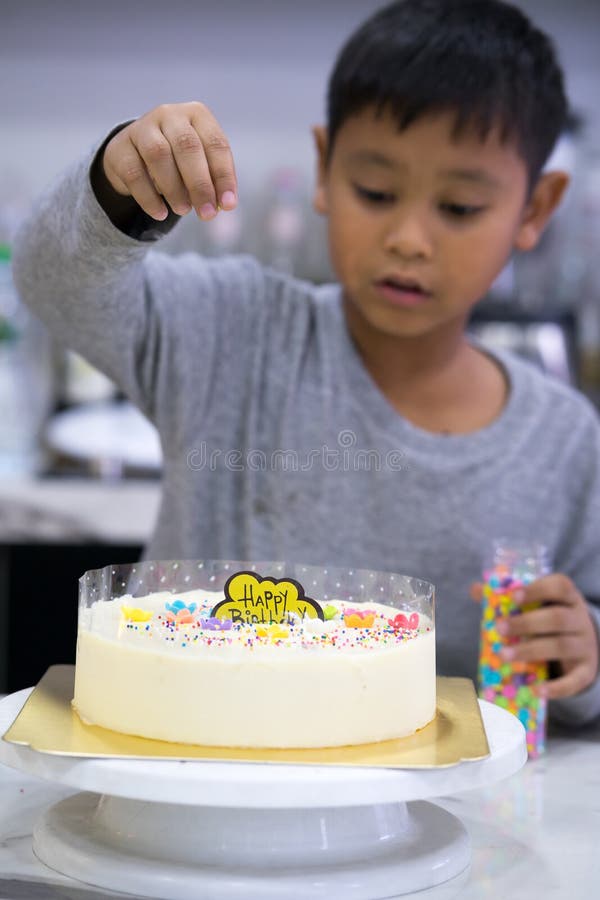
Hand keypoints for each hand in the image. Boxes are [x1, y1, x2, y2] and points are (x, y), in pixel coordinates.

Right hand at [102, 101, 237, 221]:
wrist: (136, 153)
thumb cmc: (178, 159)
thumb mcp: (201, 163)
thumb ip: (213, 180)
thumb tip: (225, 204)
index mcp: (197, 115)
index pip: (216, 144)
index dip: (223, 176)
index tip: (228, 205)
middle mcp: (169, 114)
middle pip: (187, 146)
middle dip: (200, 184)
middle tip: (207, 214)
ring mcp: (142, 128)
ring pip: (158, 155)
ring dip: (174, 188)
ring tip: (183, 211)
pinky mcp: (120, 147)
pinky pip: (134, 173)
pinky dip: (149, 197)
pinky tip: (160, 213)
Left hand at [471, 574, 599, 698]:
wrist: (583, 649)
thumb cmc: (550, 623)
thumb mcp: (537, 607)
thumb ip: (507, 598)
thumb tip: (475, 589)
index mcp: (568, 598)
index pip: (559, 586)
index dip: (537, 590)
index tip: (513, 596)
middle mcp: (580, 620)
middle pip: (557, 618)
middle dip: (526, 623)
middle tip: (500, 629)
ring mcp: (585, 646)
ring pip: (561, 646)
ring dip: (530, 651)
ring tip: (504, 655)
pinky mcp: (586, 671)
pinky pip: (575, 680)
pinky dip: (557, 687)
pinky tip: (538, 690)